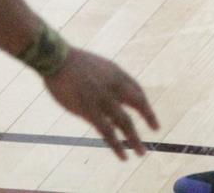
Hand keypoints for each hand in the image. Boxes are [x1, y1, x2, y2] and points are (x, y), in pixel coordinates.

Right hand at [43, 47, 159, 159]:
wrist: (57, 58)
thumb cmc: (73, 63)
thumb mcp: (97, 67)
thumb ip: (107, 81)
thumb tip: (112, 98)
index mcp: (116, 73)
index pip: (137, 90)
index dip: (144, 104)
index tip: (149, 114)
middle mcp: (114, 86)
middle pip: (138, 103)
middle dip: (149, 117)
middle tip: (156, 128)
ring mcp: (103, 99)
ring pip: (125, 122)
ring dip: (134, 139)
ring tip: (142, 152)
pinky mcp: (89, 111)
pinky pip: (107, 132)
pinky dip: (116, 145)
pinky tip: (123, 155)